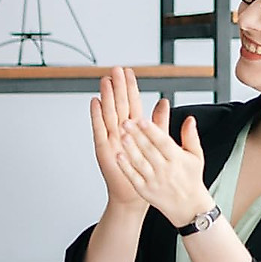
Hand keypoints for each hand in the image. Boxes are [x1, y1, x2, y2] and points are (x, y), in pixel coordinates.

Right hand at [91, 67, 170, 208]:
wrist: (136, 192)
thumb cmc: (146, 169)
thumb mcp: (159, 142)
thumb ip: (159, 121)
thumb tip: (164, 101)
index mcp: (134, 128)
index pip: (132, 102)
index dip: (130, 87)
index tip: (129, 71)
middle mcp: (120, 130)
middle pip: (119, 104)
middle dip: (118, 86)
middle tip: (116, 69)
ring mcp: (111, 138)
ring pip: (109, 113)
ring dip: (107, 96)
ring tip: (106, 80)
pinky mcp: (103, 148)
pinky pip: (99, 129)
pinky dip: (97, 115)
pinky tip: (95, 102)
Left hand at [116, 111, 211, 226]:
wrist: (188, 207)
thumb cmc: (191, 179)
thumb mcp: (196, 157)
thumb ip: (191, 137)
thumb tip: (189, 119)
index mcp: (178, 159)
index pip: (163, 142)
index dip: (152, 131)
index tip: (142, 120)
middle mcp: (165, 170)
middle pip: (149, 150)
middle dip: (137, 135)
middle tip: (125, 122)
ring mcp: (153, 181)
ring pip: (140, 162)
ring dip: (130, 149)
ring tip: (121, 136)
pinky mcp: (144, 190)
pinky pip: (133, 177)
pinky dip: (125, 167)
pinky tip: (118, 156)